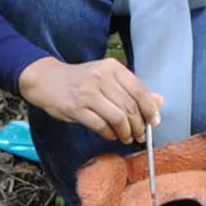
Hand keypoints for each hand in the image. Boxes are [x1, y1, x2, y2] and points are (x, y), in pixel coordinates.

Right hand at [18, 56, 160, 143]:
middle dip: (139, 125)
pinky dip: (110, 134)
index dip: (150, 109)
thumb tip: (158, 101)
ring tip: (127, 137)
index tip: (154, 122)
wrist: (47, 80)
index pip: (140, 90)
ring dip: (126, 132)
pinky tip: (112, 135)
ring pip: (118, 118)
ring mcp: (88, 93)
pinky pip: (101, 126)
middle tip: (140, 135)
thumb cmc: (81, 80)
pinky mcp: (76, 108)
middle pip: (130, 107)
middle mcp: (102, 78)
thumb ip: (132, 89)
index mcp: (113, 68)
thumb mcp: (107, 77)